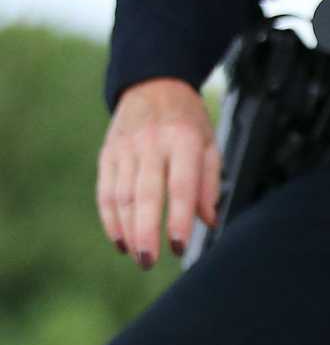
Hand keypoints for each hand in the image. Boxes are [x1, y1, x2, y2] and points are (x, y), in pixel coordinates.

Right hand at [98, 77, 219, 268]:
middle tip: (150, 261)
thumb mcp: (210, 144)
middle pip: (145, 194)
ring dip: (127, 230)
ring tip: (138, 255)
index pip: (180, 186)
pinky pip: (106, 190)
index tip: (180, 247)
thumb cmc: (188, 121)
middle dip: (146, 231)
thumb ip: (209, 183)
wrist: (152, 84)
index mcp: (182, 141)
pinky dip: (110, 218)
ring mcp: (125, 148)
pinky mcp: (108, 153)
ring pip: (121, 195)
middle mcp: (151, 144)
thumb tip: (209, 221)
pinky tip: (119, 240)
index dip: (179, 219)